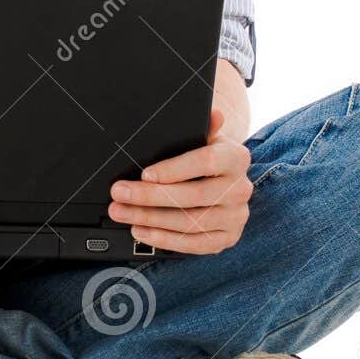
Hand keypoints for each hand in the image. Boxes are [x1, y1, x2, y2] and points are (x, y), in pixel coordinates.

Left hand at [107, 108, 252, 254]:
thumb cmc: (208, 158)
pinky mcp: (227, 238)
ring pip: (189, 222)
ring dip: (150, 219)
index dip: (174, 169)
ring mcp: (235, 217)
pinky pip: (193, 244)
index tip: (145, 174)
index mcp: (236, 158)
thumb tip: (213, 113)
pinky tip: (141, 230)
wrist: (227, 184)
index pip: (205, 162)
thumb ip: (205, 128)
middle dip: (149, 196)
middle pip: (192, 196)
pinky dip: (163, 239)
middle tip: (119, 193)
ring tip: (122, 212)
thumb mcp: (206, 139)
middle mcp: (240, 189)